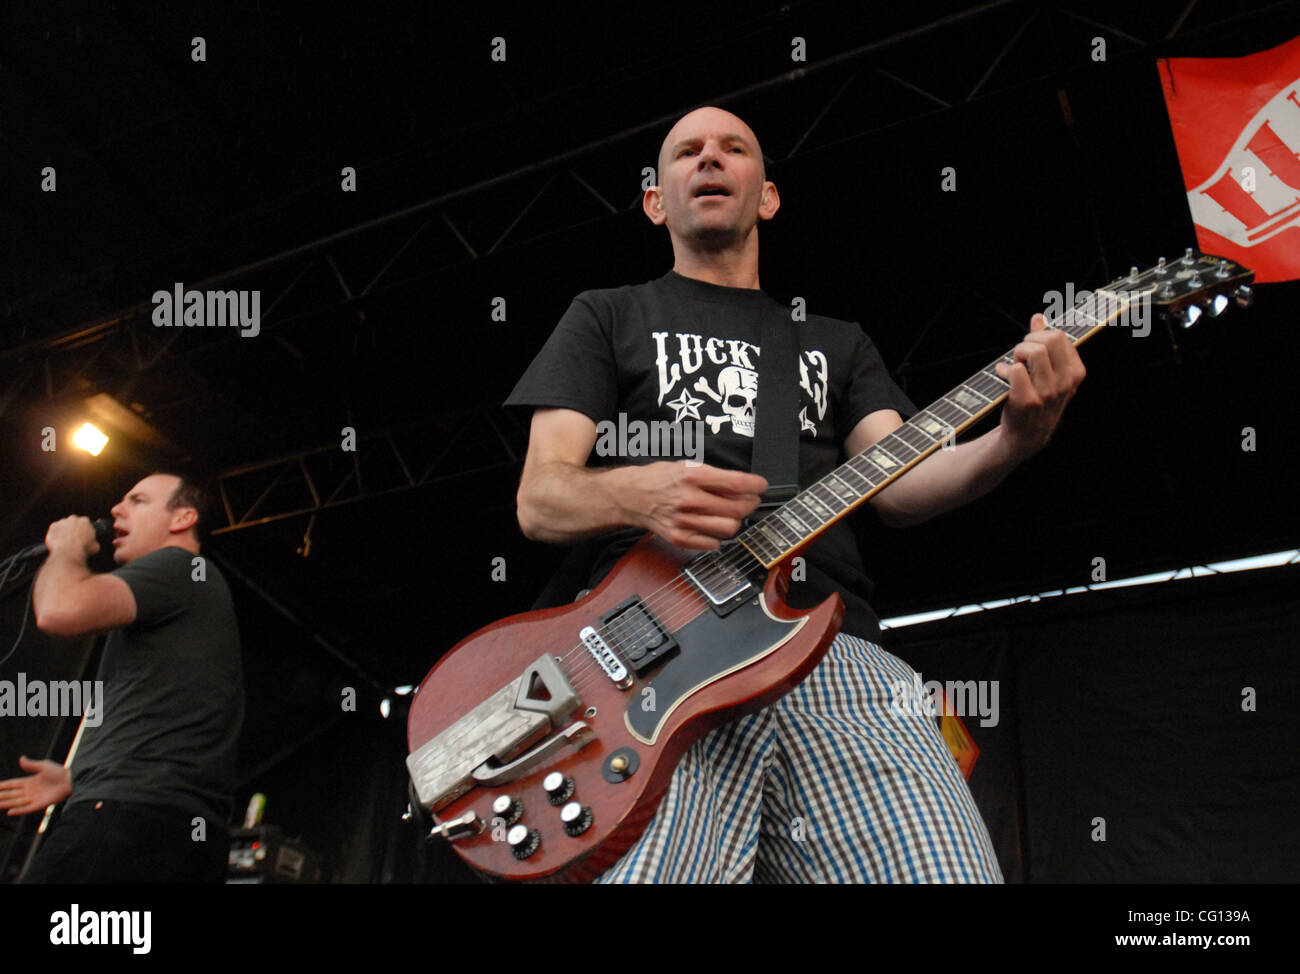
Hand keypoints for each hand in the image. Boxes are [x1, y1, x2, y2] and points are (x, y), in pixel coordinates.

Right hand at [0, 756, 71, 814]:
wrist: (70, 780)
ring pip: (16, 802)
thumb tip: (21, 758)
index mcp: (29, 781)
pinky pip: (27, 809)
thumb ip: (31, 764)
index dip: (2, 786)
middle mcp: (29, 791)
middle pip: (11, 794)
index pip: (12, 784)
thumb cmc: (58, 772)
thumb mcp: (43, 766)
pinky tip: (9, 812)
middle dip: (0, 796)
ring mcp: (34, 798)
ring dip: (5, 804)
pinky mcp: (40, 804)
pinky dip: (19, 810)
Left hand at [43, 515, 98, 558]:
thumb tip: (93, 544)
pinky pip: (54, 529)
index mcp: (85, 521)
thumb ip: (94, 543)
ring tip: (64, 541)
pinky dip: (55, 534)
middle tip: (73, 538)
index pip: (85, 523)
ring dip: (64, 530)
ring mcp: (62, 521)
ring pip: (63, 525)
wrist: (68, 551)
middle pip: (73, 522)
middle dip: (73, 528)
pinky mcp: (53, 526)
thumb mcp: (95, 547)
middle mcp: (73, 518)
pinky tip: (58, 541)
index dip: (84, 530)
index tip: (82, 536)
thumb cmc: (82, 549)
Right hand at [623, 461, 766, 549]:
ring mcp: (684, 521)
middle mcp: (689, 499)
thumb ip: (714, 476)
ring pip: (729, 529)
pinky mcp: (680, 538)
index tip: (761, 486)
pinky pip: (713, 543)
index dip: (756, 485)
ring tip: (728, 514)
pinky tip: (711, 526)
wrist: (630, 496)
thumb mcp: (687, 466)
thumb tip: (743, 485)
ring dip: (735, 521)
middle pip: (738, 509)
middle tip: (749, 500)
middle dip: (750, 503)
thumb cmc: (660, 479)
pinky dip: (718, 536)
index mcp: (693, 476)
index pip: (737, 483)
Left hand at [994, 313, 1085, 457]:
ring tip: (1013, 366)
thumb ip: (1045, 344)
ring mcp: (1048, 392)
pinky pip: (1015, 369)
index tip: (1031, 349)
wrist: (1026, 435)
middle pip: (1048, 339)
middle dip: (1028, 342)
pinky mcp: (1028, 400)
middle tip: (1020, 356)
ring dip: (1016, 354)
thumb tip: (1038, 317)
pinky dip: (1004, 369)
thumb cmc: (1037, 398)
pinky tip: (1003, 376)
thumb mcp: (1050, 373)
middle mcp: (1066, 382)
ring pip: (1033, 351)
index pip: (1059, 336)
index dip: (1039, 337)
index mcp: (1076, 372)